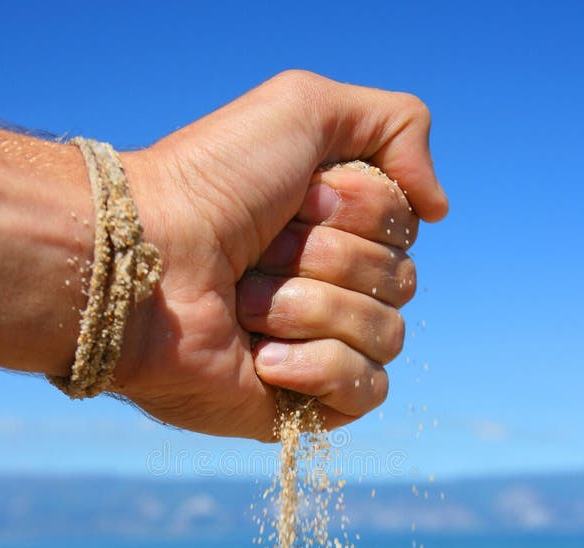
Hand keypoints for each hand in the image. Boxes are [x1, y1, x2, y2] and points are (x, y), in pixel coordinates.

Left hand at [117, 70, 446, 440]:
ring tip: (244, 306)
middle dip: (325, 259)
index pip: (405, 226)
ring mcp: (320, 347)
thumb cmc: (211, 185)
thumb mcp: (304, 108)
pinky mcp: (304, 404)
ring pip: (388, 334)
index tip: (294, 200)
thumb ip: (396, 125)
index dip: (356, 210)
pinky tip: (262, 359)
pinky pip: (368, 390)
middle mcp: (333, 285)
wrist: (143, 265)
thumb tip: (440, 209)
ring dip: (308, 309)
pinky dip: (317, 368)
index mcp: (337, 226)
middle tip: (257, 254)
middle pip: (402, 281)